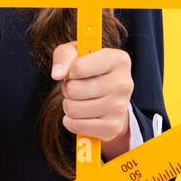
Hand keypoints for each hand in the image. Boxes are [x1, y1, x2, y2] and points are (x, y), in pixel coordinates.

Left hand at [51, 41, 132, 160]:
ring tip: (79, 100)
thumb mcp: (76, 53)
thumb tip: (57, 74)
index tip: (74, 72)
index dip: (69, 71)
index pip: (78, 68)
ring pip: (73, 109)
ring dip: (69, 105)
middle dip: (68, 89)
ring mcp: (119, 107)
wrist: (111, 97)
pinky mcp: (113, 127)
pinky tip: (80, 115)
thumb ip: (64, 55)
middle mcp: (123, 83)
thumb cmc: (90, 70)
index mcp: (118, 60)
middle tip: (76, 87)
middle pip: (73, 89)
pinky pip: (77, 126)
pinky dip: (71, 121)